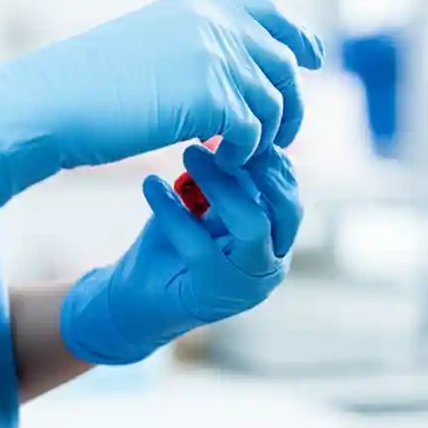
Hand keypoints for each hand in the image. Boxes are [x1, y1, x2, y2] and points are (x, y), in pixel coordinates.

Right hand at [0, 0, 322, 204]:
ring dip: (263, 135)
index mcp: (196, 8)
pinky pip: (252, 133)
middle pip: (281, 62)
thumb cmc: (82, 88)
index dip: (297, 37)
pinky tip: (219, 162)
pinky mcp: (212, 95)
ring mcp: (215, 56)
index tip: (312, 59)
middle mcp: (212, 24)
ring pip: (271, 102)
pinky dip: (242, 153)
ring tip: (240, 157)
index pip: (269, 15)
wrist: (50, 103)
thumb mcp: (144, 52)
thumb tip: (225, 79)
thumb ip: (191, 54)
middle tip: (281, 137)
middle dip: (289, 101)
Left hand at [60, 145, 301, 364]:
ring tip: (189, 153)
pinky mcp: (211, 295)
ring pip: (252, 225)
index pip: (291, 196)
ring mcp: (246, 285)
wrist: (136, 300)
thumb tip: (236, 131)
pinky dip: (174, 211)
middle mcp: (270, 266)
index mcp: (275, 243)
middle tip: (221, 138)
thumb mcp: (207, 206)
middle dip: (258, 168)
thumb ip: (229, 181)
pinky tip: (151, 184)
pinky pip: (199, 246)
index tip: (243, 127)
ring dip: (222, 184)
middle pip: (286, 209)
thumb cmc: (174, 246)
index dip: (273, 161)